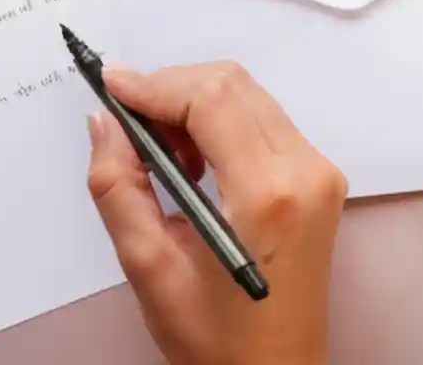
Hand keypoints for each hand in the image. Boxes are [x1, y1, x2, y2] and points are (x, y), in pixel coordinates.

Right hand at [87, 63, 346, 364]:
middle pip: (231, 85)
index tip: (110, 87)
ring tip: (162, 158)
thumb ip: (118, 185)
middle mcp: (306, 173)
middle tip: (128, 125)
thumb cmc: (218, 340)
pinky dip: (217, 123)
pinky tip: (193, 165)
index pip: (210, 97)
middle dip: (170, 90)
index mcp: (267, 196)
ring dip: (193, 106)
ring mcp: (319, 174)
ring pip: (247, 95)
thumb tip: (103, 123)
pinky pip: (262, 119)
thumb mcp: (149, 266)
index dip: (153, 84)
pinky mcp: (317, 179)